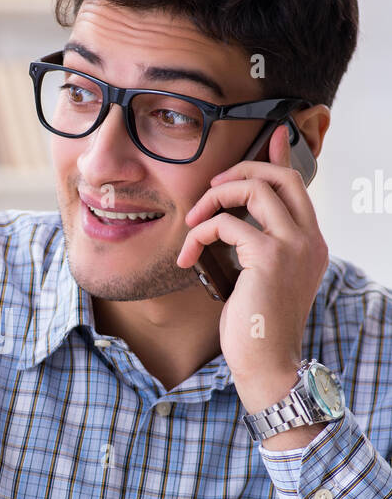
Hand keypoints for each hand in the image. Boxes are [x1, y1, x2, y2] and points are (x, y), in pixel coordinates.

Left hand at [175, 125, 327, 415]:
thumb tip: (236, 222)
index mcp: (311, 243)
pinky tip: (187, 256)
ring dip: (214, 199)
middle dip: (240, 171)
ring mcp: (293, 246)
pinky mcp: (268, 257)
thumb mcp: (261, 279)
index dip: (279, 157)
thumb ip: (257, 246)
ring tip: (193, 223)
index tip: (270, 135)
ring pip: (255, 189)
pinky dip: (200, 233)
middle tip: (210, 189)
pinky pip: (227, 223)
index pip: (297, 186)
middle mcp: (309, 240)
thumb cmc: (257, 327)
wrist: (267, 364)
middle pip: (280, 177)